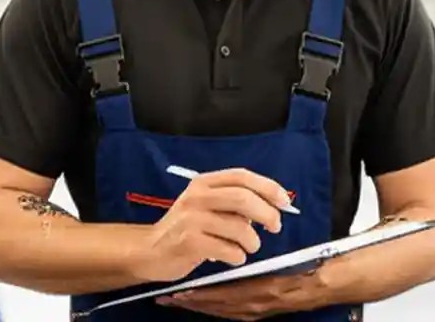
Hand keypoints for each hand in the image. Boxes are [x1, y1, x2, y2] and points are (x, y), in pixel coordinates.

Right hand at [135, 168, 289, 283]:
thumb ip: (232, 203)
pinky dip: (238, 256)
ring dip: (252, 241)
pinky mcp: (190, 242)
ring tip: (247, 247)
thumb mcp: (204, 206)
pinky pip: (229, 250)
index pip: (241, 176)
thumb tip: (271, 207)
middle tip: (275, 227)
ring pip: (239, 228)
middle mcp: (197, 196)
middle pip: (243, 198)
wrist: (149, 250)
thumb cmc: (184, 230)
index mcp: (203, 183)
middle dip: (267, 213)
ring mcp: (192, 219)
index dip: (267, 187)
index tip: (285, 201)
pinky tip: (231, 257)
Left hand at [156, 269, 328, 320]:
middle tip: (169, 298)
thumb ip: (258, 267)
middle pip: (217, 307)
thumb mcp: (281, 263)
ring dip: (201, 305)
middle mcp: (255, 305)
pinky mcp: (261, 310)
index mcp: (258, 292)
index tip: (178, 291)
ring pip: (222, 309)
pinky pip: (233, 310)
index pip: (221, 296)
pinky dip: (216, 305)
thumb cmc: (308, 266)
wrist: (329, 282)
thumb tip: (232, 255)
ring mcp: (258, 310)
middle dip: (193, 303)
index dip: (198, 295)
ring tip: (180, 299)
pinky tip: (206, 300)